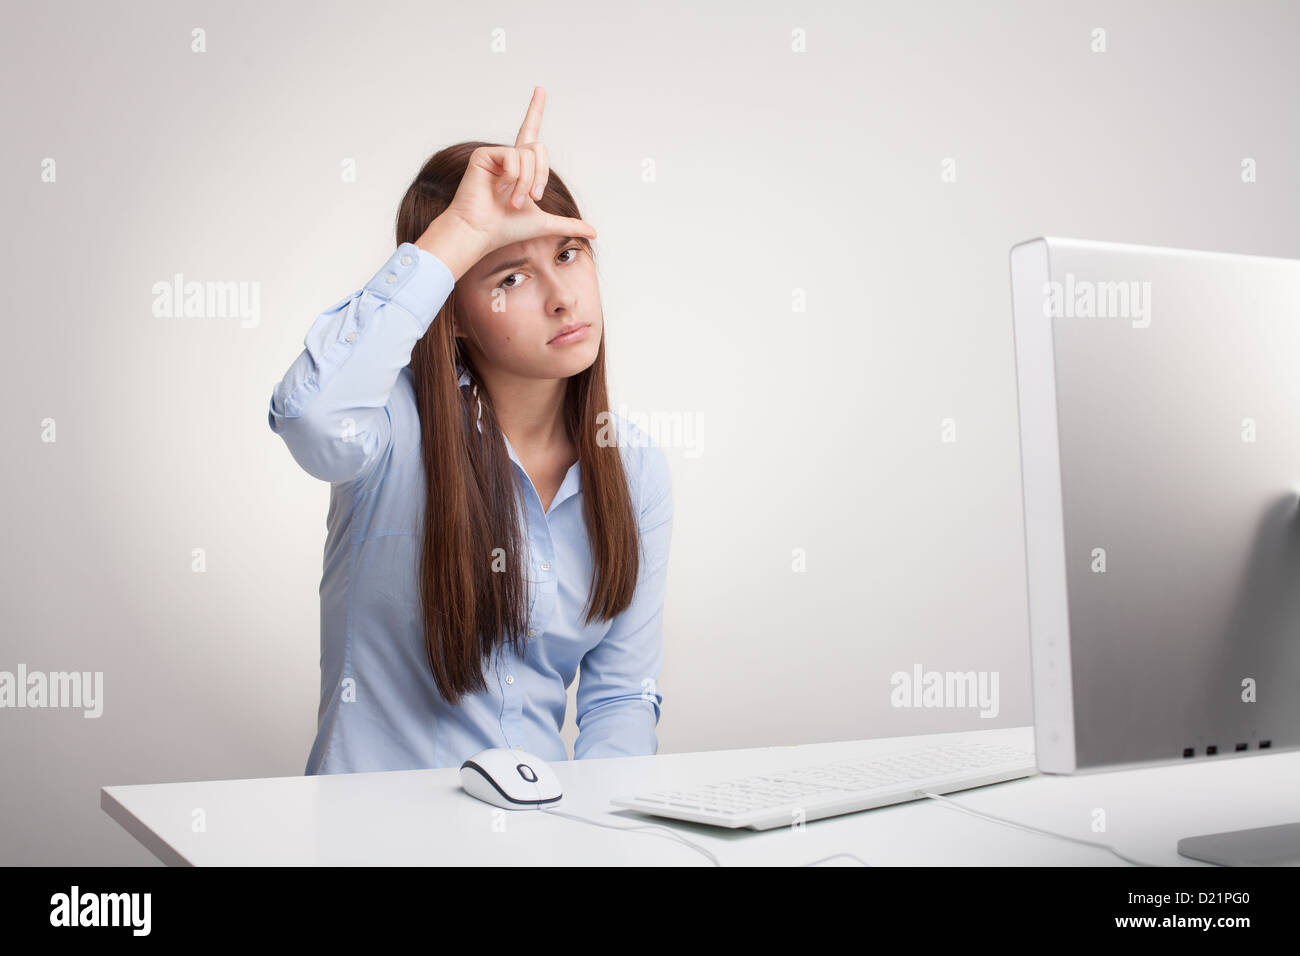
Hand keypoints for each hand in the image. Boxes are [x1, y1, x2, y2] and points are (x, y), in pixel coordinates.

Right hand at [440, 86, 596, 255]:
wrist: (481, 232)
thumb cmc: (506, 229)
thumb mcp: (545, 224)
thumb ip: (568, 224)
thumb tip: (594, 233)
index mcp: (520, 166)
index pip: (531, 132)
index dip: (535, 110)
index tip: (540, 89)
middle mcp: (508, 156)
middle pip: (539, 149)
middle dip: (540, 177)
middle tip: (530, 200)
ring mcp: (495, 154)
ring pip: (528, 155)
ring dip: (526, 183)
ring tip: (511, 201)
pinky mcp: (484, 154)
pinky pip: (513, 156)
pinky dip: (512, 178)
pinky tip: (497, 190)